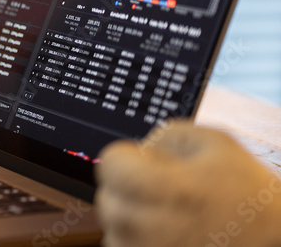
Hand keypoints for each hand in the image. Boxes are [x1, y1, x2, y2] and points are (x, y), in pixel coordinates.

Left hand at [96, 119, 280, 246]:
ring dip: (129, 217)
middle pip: (107, 200)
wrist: (273, 237)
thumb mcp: (215, 142)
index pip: (110, 164)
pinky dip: (136, 239)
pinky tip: (164, 232)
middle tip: (156, 189)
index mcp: (169, 189)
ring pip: (113, 230)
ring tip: (165, 214)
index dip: (125, 157)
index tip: (141, 161)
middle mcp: (154, 227)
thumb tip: (139, 148)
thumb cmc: (247, 193)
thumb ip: (166, 135)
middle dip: (125, 189)